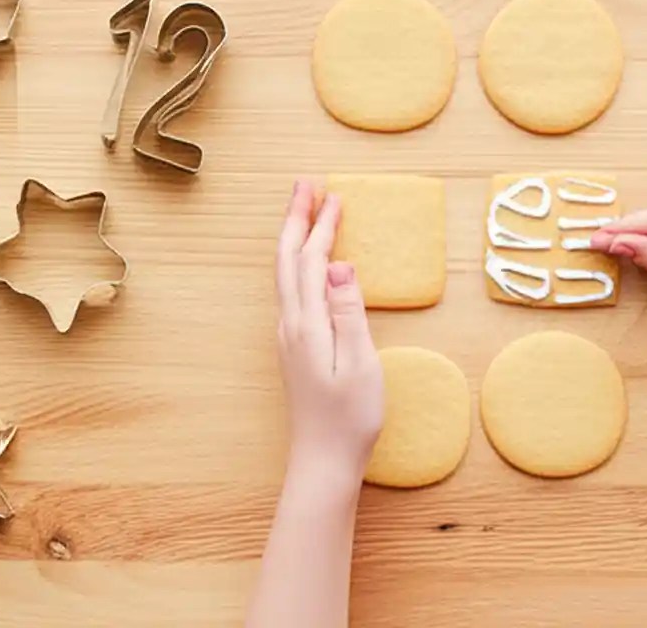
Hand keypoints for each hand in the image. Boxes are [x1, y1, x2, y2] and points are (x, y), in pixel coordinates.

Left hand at [275, 180, 383, 480]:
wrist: (322, 461)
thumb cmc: (350, 418)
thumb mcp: (361, 363)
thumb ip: (349, 311)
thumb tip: (338, 265)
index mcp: (307, 324)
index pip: (311, 261)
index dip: (322, 226)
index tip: (335, 195)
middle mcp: (290, 325)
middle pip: (287, 260)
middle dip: (296, 219)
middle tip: (306, 185)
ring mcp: (288, 337)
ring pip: (285, 274)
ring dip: (294, 239)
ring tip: (305, 211)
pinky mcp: (293, 348)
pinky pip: (290, 291)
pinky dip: (297, 264)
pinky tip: (307, 263)